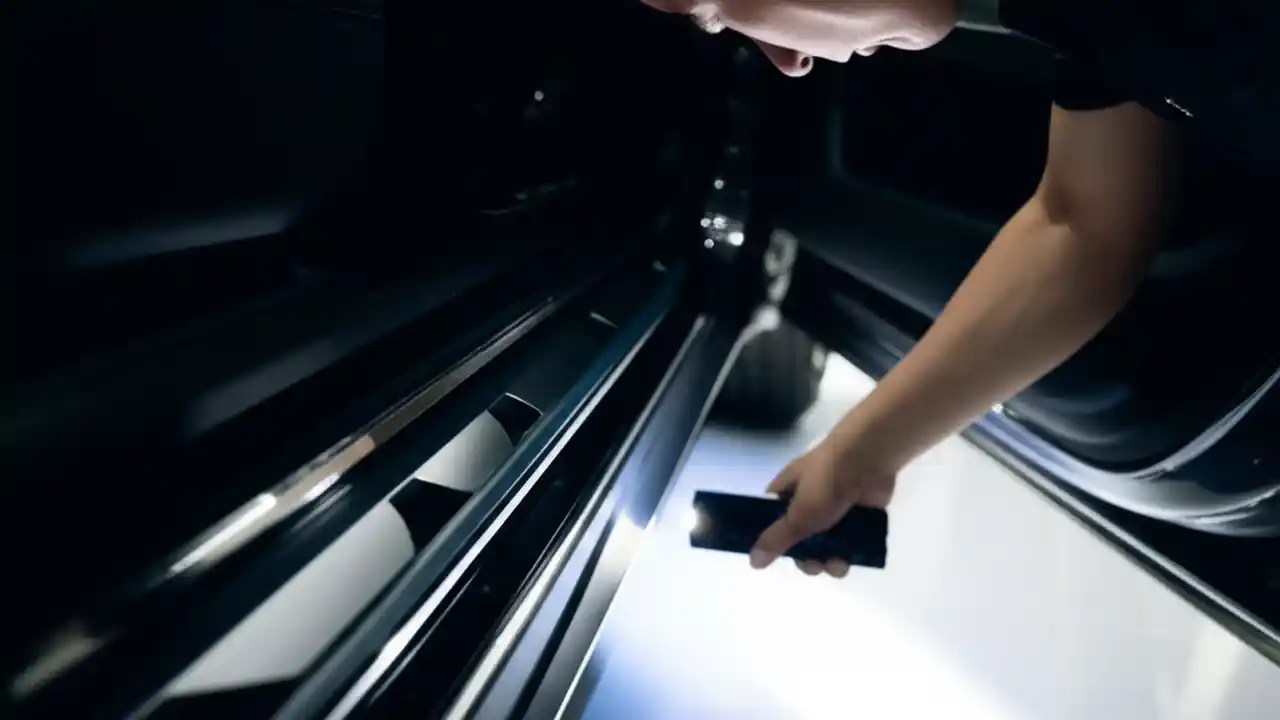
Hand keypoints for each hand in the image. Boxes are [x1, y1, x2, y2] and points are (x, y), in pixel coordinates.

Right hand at [748, 434, 895, 576]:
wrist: (868, 459)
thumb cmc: (826, 482)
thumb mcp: (798, 514)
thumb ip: (776, 539)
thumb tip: (753, 561)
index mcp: (787, 494)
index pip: (773, 523)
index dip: (775, 543)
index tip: (781, 559)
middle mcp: (809, 502)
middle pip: (802, 539)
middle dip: (808, 558)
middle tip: (816, 565)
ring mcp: (835, 509)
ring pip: (828, 544)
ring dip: (832, 560)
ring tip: (839, 565)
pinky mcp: (859, 515)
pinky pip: (851, 540)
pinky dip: (852, 551)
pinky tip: (854, 558)